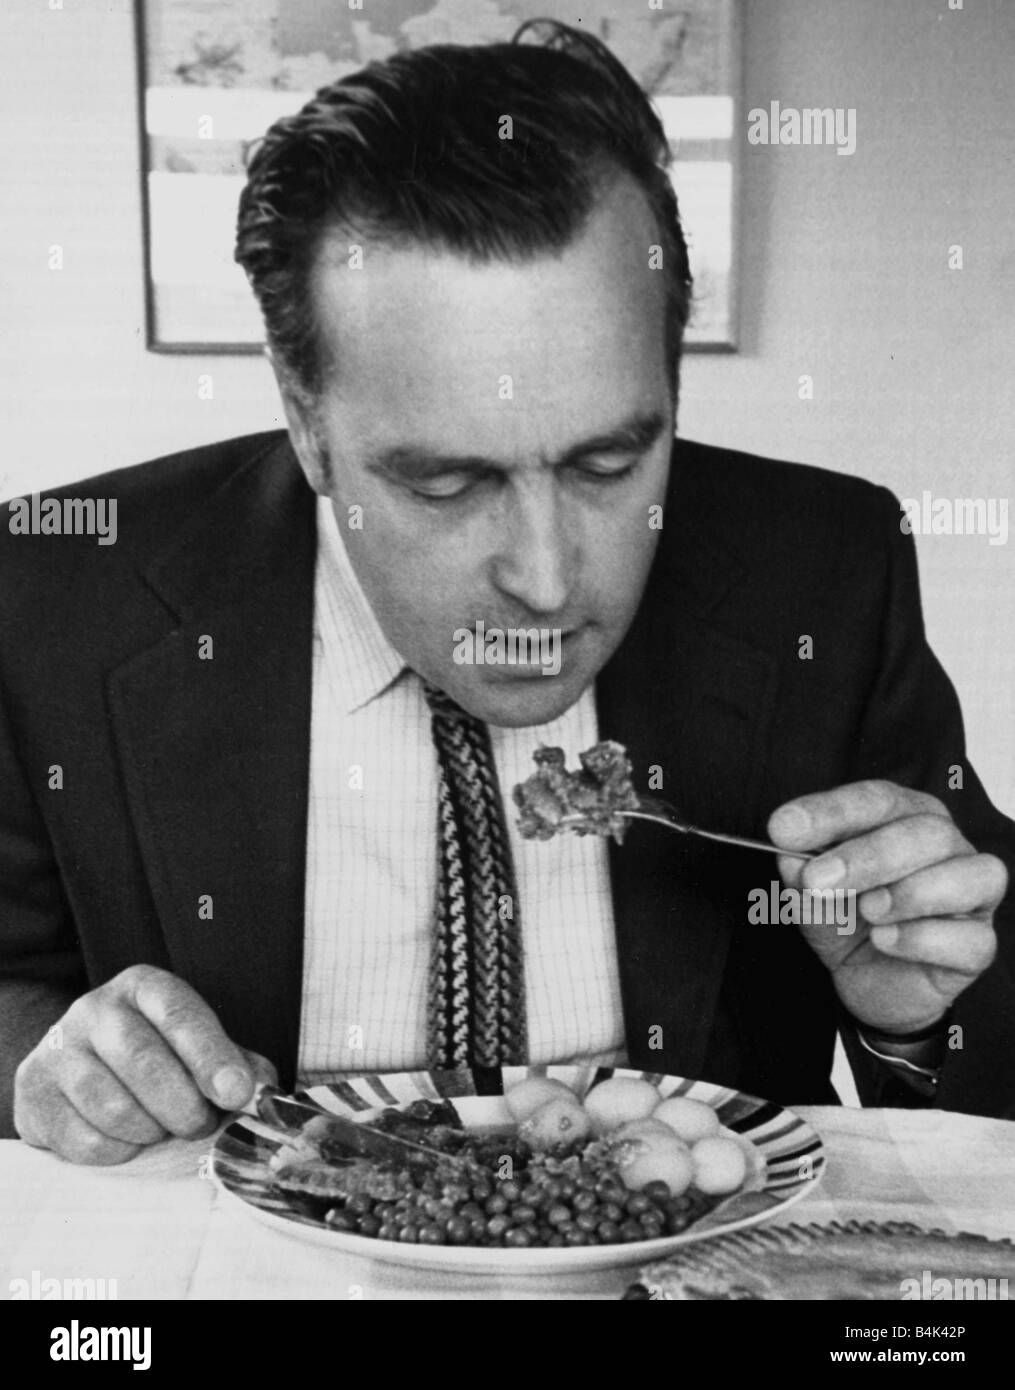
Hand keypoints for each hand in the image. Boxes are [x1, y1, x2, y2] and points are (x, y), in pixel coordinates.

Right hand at [13, 965, 275, 1164]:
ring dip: (150, 1131)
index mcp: (143, 987)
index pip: (178, 1013)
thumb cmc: (154, 1056)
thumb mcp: (195, 1045)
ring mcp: (59, 1050)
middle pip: (143, 1061)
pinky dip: (118, 1152)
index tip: (237, 1093)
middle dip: (183, 1105)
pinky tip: (128, 1140)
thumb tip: (263, 1093)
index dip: (211, 1056)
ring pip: (111, 1106)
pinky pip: (84, 1140)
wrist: (80, 1068)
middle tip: (199, 1125)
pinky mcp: (34, 1094)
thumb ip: (233, 1064)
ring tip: (162, 1129)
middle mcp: (95, 1009)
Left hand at [768, 780, 1006, 1034]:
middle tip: (819, 879)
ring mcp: (972, 895)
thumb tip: (793, 859)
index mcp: (905, 818)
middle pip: (927, 832)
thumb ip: (804, 873)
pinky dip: (923, 938)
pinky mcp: (979, 945)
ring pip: (969, 875)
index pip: (877, 799)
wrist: (868, 983)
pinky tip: (885, 940)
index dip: (831, 811)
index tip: (783, 828)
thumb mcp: (813, 895)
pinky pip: (971, 937)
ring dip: (908, 892)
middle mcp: (947, 847)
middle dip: (867, 855)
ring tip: (866, 910)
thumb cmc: (848, 922)